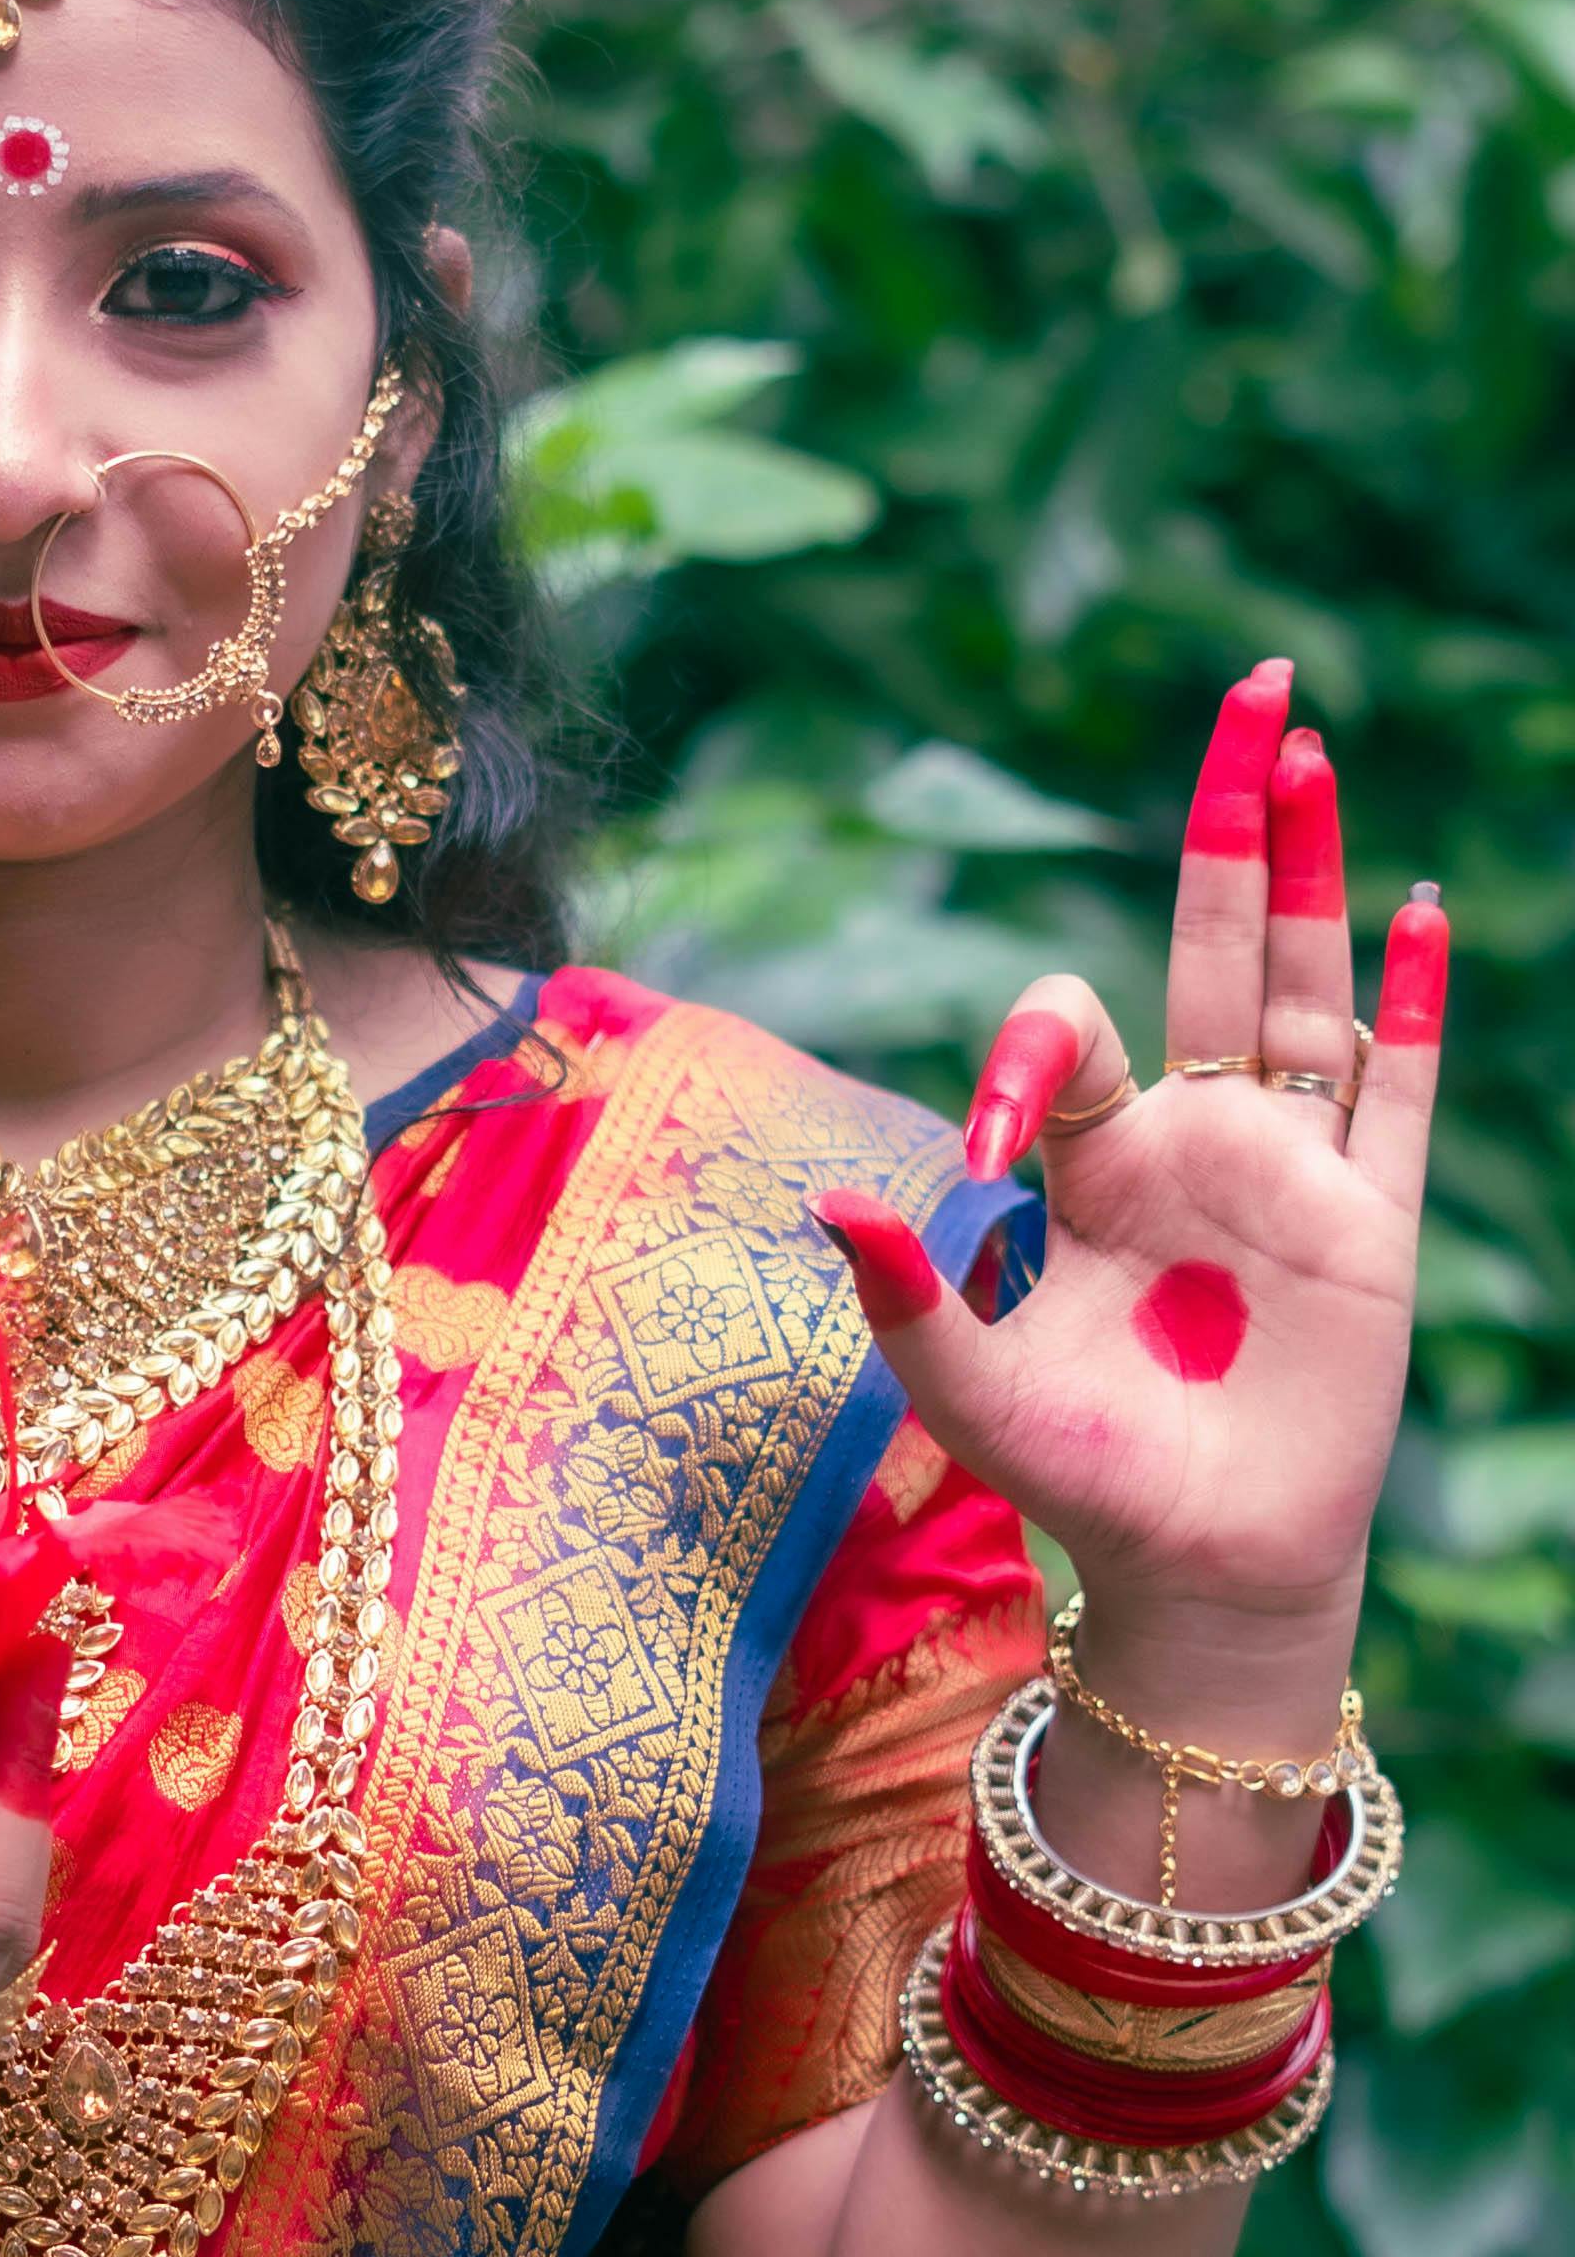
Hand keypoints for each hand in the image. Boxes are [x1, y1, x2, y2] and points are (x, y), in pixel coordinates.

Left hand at [816, 663, 1444, 1672]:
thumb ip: (911, 1297)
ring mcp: (1289, 1171)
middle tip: (1254, 691)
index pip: (1073, 1030)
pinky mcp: (1369, 1224)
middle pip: (1213, 943)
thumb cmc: (1078, 1473)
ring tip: (1312, 751)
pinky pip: (1398, 1094)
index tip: (993, 1134)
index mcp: (1091, 1159)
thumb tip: (840, 1203)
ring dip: (1314, 871)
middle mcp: (1193, 1138)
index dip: (1032, 1044)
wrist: (1198, 1564)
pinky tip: (1415, 913)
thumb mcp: (969, 1389)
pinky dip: (1411, 1007)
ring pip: (1306, 987)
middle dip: (1229, 822)